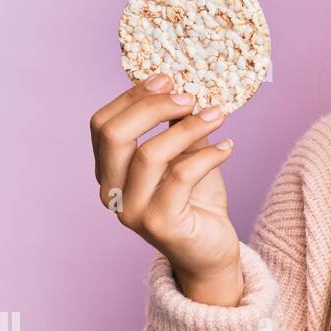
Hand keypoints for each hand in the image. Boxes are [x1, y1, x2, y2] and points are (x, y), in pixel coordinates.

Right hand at [89, 74, 242, 304]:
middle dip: (153, 107)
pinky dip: (208, 154)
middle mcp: (112, 192)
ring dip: (188, 127)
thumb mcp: (185, 156)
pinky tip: (228, 146)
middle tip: (190, 96)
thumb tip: (183, 88)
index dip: (131, 97)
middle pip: (114, 135)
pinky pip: (181, 176)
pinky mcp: (160, 224)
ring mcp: (132, 211)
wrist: (211, 252)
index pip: (102, 125)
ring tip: (218, 116)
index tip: (167, 78)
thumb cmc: (196, 201)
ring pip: (150, 154)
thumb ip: (176, 128)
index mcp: (108, 172)